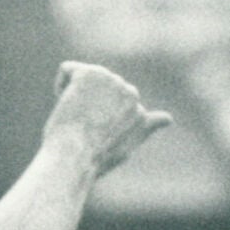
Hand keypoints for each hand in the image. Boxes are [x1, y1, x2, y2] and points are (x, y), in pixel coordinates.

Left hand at [43, 62, 171, 177]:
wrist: (74, 159)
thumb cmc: (94, 159)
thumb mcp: (126, 146)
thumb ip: (146, 128)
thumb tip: (169, 118)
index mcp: (138, 110)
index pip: (105, 105)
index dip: (92, 123)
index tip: (91, 140)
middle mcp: (129, 92)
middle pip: (95, 90)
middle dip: (84, 107)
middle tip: (82, 131)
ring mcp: (111, 81)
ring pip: (82, 81)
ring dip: (72, 99)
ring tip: (75, 120)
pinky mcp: (90, 73)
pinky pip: (67, 70)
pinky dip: (60, 87)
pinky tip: (65, 107)